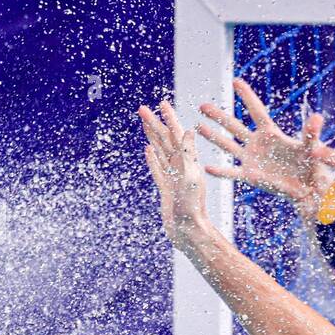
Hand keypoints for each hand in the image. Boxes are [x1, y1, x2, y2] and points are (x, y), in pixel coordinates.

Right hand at [139, 101, 208, 238]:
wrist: (188, 231)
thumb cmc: (192, 207)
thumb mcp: (191, 178)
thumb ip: (189, 154)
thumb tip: (189, 130)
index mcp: (189, 162)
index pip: (177, 134)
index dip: (169, 118)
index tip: (161, 103)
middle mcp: (182, 167)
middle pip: (165, 140)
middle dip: (154, 123)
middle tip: (142, 109)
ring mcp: (173, 176)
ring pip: (161, 151)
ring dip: (152, 136)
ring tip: (144, 123)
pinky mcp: (167, 188)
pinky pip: (158, 168)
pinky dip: (152, 158)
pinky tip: (148, 150)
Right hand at [197, 79, 331, 216]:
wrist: (308, 188)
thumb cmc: (311, 164)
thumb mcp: (311, 147)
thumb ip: (311, 133)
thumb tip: (317, 118)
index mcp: (270, 133)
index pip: (256, 111)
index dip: (247, 96)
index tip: (235, 81)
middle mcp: (257, 144)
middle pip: (234, 126)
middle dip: (218, 116)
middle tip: (202, 105)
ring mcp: (251, 159)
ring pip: (228, 146)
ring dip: (213, 137)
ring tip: (198, 127)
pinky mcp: (250, 176)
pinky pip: (232, 172)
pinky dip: (220, 171)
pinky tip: (206, 167)